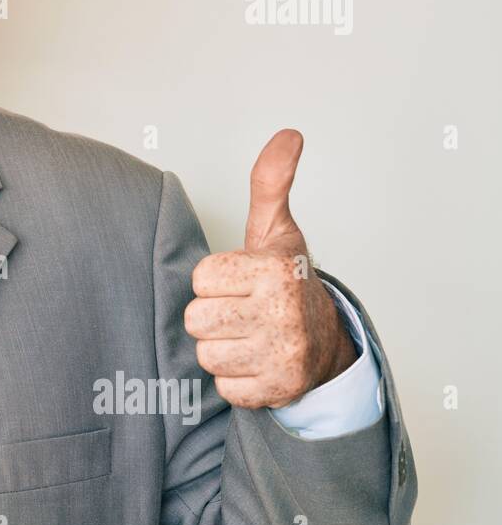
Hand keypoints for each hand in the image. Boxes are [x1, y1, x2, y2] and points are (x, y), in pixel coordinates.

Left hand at [183, 130, 355, 409]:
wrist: (326, 342)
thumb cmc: (287, 282)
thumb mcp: (276, 231)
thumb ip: (270, 183)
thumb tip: (288, 134)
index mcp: (275, 271)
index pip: (201, 279)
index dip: (214, 281)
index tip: (240, 282)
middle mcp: (283, 313)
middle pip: (197, 320)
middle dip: (213, 317)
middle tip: (242, 311)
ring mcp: (283, 355)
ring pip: (206, 356)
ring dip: (222, 349)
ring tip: (249, 336)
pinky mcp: (279, 390)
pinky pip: (224, 388)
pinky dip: (235, 380)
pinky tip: (256, 362)